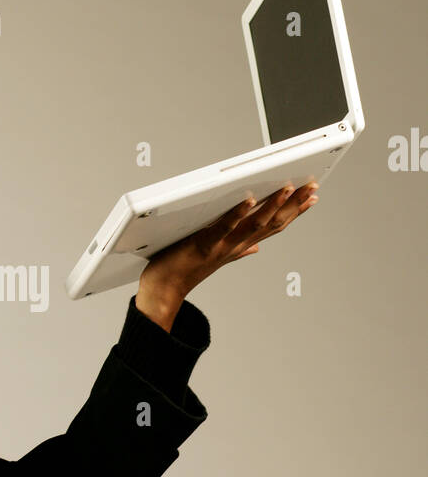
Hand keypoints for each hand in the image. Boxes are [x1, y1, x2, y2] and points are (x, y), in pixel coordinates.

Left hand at [135, 182, 319, 328]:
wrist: (163, 290)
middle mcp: (235, 245)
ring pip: (254, 225)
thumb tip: (255, 246)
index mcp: (239, 245)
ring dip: (272, 206)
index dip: (294, 212)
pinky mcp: (204, 244)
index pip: (273, 226)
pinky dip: (237, 214)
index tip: (312, 196)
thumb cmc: (185, 269)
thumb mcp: (217, 256)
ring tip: (287, 188)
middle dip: (293, 205)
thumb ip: (238, 249)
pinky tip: (249, 200)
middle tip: (311, 186)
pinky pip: (224, 228)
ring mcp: (222, 246)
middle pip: (271, 223)